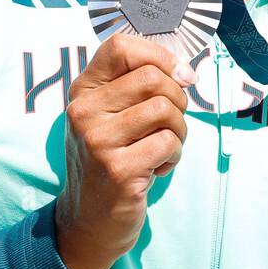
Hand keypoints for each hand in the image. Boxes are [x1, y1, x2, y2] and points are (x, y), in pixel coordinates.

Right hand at [54, 34, 195, 268]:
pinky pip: (169, 143)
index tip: (178, 76)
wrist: (88, 222)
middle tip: (170, 124)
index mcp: (82, 91)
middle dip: (177, 100)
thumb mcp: (109, 117)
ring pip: (165, 109)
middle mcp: (83, 111)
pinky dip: (173, 156)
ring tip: (163, 148)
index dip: (159, 56)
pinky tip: (156, 169)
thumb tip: (185, 70)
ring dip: (178, 130)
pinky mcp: (118, 170)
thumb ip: (136, 87)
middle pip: (152, 78)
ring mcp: (98, 140)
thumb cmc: (110, 161)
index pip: (120, 46)